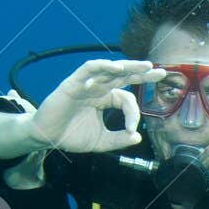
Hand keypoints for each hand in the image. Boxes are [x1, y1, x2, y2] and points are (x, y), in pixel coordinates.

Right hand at [24, 60, 165, 154]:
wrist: (47, 138)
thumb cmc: (71, 136)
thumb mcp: (101, 142)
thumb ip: (118, 139)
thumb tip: (137, 137)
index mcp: (105, 99)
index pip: (126, 98)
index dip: (133, 112)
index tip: (133, 129)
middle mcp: (97, 88)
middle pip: (123, 76)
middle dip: (142, 72)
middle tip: (161, 72)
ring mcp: (85, 84)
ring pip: (109, 69)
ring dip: (127, 66)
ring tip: (145, 66)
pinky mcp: (72, 83)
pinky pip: (88, 69)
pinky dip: (101, 66)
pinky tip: (115, 67)